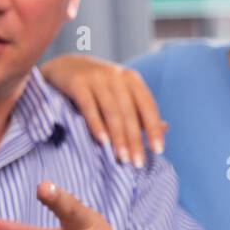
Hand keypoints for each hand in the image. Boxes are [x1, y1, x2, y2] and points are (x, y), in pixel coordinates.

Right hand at [38, 54, 166, 163]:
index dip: (154, 129)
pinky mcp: (77, 83)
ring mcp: (96, 77)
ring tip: (122, 158)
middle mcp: (116, 75)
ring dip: (118, 137)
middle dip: (134, 140)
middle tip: (137, 163)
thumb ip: (139, 111)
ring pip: (112, 111)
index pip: (147, 106)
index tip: (158, 151)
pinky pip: (89, 106)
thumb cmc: (97, 86)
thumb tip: (165, 128)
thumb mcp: (120, 93)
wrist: (63, 66)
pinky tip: (103, 142)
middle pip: (129, 112)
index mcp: (130, 79)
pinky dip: (96, 124)